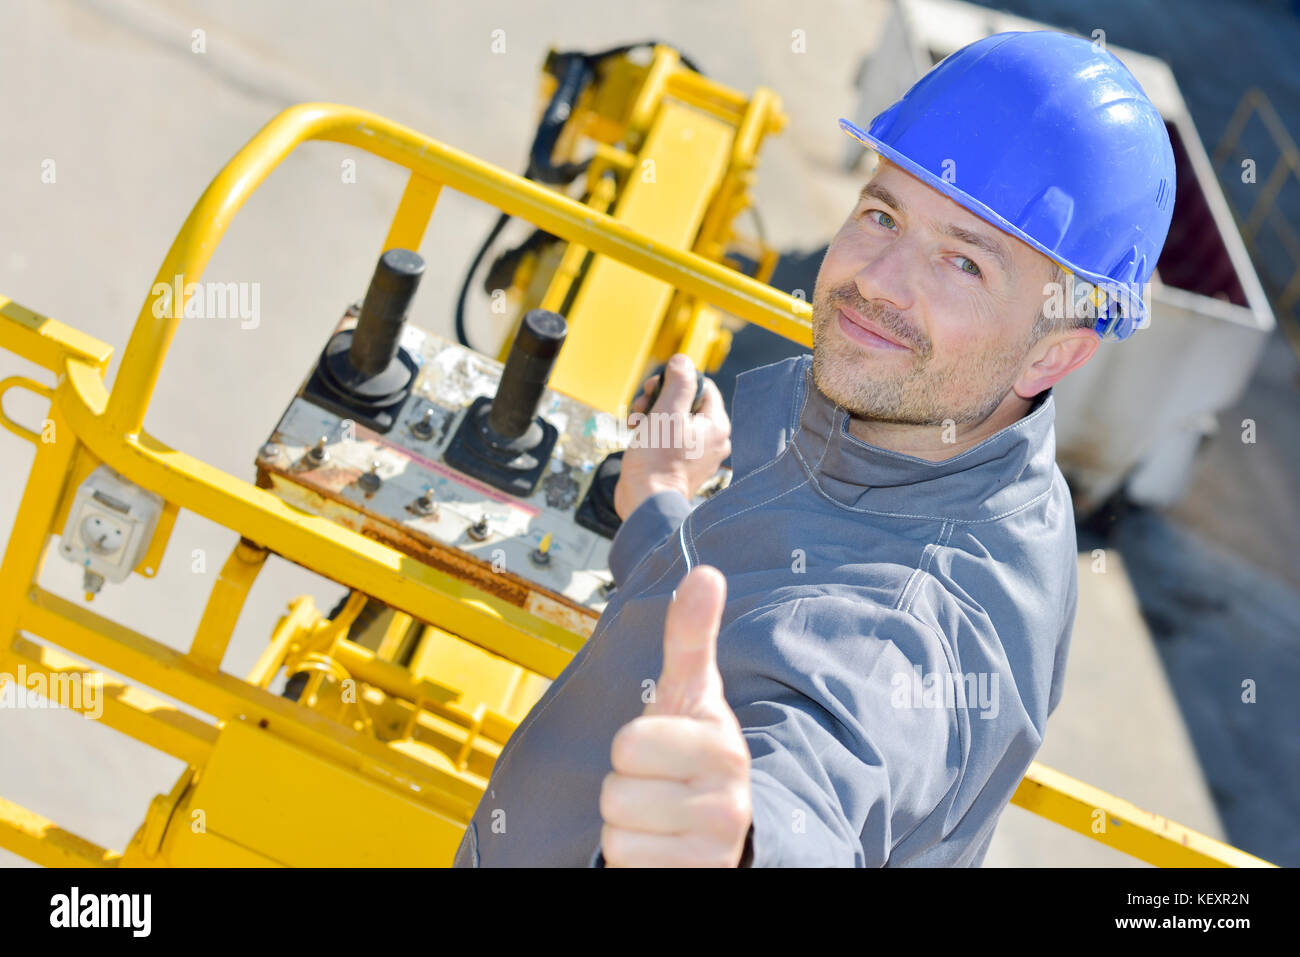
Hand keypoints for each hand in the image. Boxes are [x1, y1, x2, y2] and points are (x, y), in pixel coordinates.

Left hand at [599, 565, 751, 866]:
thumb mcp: (691, 696)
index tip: (662, 751)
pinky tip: (662, 851)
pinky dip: (635, 863)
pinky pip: (627, 867)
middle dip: (626, 790)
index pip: (627, 744)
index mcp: (723, 749)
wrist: (718, 833)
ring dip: (628, 828)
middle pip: (616, 791)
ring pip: (617, 834)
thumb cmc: (693, 756)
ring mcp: (714, 851)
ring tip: (660, 821)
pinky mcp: (696, 881)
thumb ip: (691, 636)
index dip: (632, 746)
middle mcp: (729, 804)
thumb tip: (705, 572)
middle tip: (658, 788)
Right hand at [614, 353, 729, 520]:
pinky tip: (637, 434)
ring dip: (653, 414)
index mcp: (716, 425)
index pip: (702, 386)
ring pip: (676, 419)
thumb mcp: (667, 412)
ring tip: (635, 421)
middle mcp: (713, 440)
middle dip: (660, 398)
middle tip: (641, 405)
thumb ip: (678, 383)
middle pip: (687, 402)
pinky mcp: (683, 465)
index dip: (676, 381)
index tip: (654, 388)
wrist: (646, 501)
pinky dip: (654, 432)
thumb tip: (682, 360)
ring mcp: (699, 454)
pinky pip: (671, 438)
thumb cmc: (657, 459)